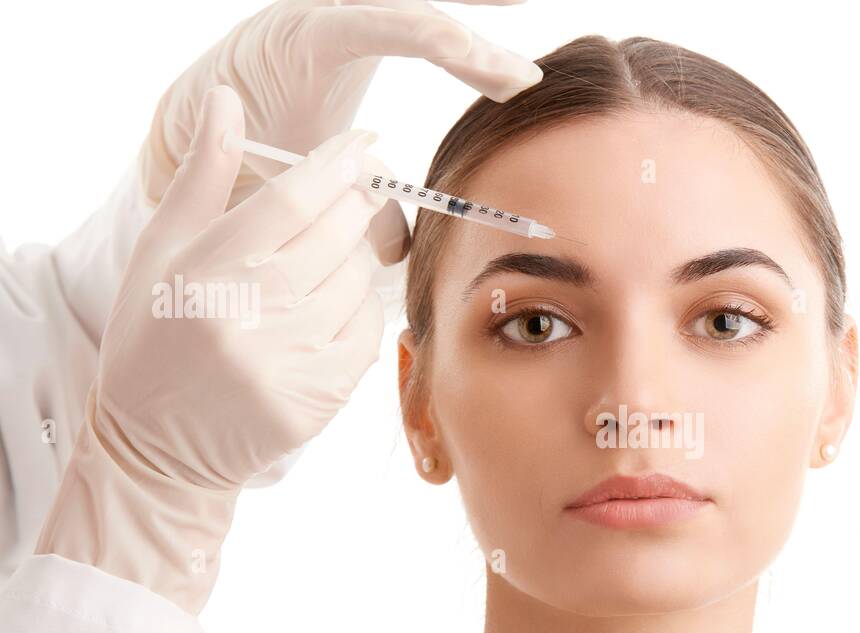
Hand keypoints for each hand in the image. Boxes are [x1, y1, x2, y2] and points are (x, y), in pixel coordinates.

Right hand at [38, 86, 392, 613]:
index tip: (361, 142)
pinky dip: (360, 311)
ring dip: (355, 261)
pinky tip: (330, 309)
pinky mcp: (317, 401)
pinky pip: (367, 334)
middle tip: (354, 193)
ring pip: (357, 283)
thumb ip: (203, 177)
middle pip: (336, 237)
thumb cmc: (156, 335)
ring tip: (323, 264)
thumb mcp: (163, 251)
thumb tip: (227, 101)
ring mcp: (288, 364)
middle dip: (355, 204)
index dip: (336, 165)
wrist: (157, 441)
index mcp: (206, 273)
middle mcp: (250, 319)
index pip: (291, 202)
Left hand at [140, 0, 542, 262]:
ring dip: (478, 19)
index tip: (488, 68)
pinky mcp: (363, 20)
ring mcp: (349, 11)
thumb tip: (398, 247)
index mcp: (308, 35)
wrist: (201, 110)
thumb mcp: (285, 173)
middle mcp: (332, 9)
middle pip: (412, 7)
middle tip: (523, 77)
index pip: (383, 23)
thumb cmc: (242, 141)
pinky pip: (417, 17)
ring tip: (524, 49)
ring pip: (420, 6)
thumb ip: (341, 202)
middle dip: (473, 37)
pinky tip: (505, 25)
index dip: (440, 43)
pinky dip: (461, 27)